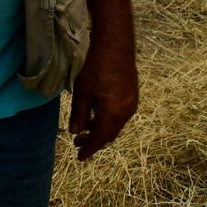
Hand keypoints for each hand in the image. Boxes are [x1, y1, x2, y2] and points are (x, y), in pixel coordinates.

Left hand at [68, 42, 138, 160]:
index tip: (79, 157)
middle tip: (77, 143)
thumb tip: (75, 132)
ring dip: (99, 129)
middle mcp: (125, 114)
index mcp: (113, 115)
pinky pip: (119, 115)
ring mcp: (131, 105)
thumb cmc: (96, 70)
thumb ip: (79, 114)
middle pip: (109, 134)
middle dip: (93, 140)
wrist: (115, 49)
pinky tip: (95, 114)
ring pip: (114, 125)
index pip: (100, 139)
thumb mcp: (82, 93)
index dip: (89, 149)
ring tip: (83, 129)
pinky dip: (106, 120)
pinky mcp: (132, 97)